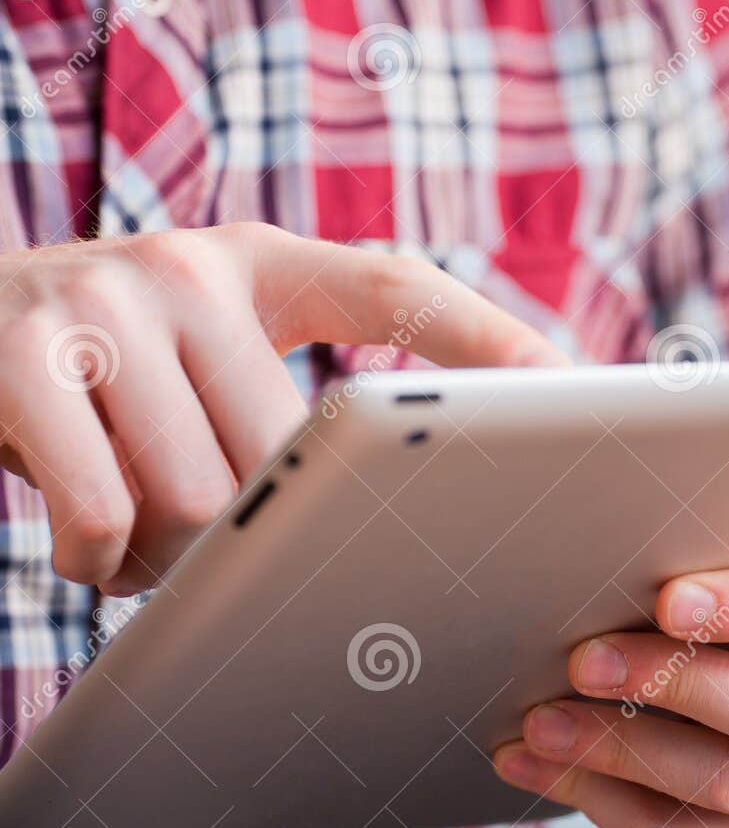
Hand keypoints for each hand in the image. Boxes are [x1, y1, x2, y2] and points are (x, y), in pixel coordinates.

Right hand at [0, 225, 564, 593]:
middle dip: (266, 540)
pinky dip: (97, 565)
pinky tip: (83, 550)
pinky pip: (103, 516)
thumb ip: (275, 400)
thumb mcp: (193, 350)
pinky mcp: (19, 357)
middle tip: (215, 554)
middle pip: (294, 457)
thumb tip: (385, 523)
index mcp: (255, 262)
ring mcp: (105, 304)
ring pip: (205, 500)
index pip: (396, 288)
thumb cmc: (89, 375)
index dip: (492, 336)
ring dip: (174, 561)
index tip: (573, 385)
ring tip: (135, 545)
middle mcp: (190, 265)